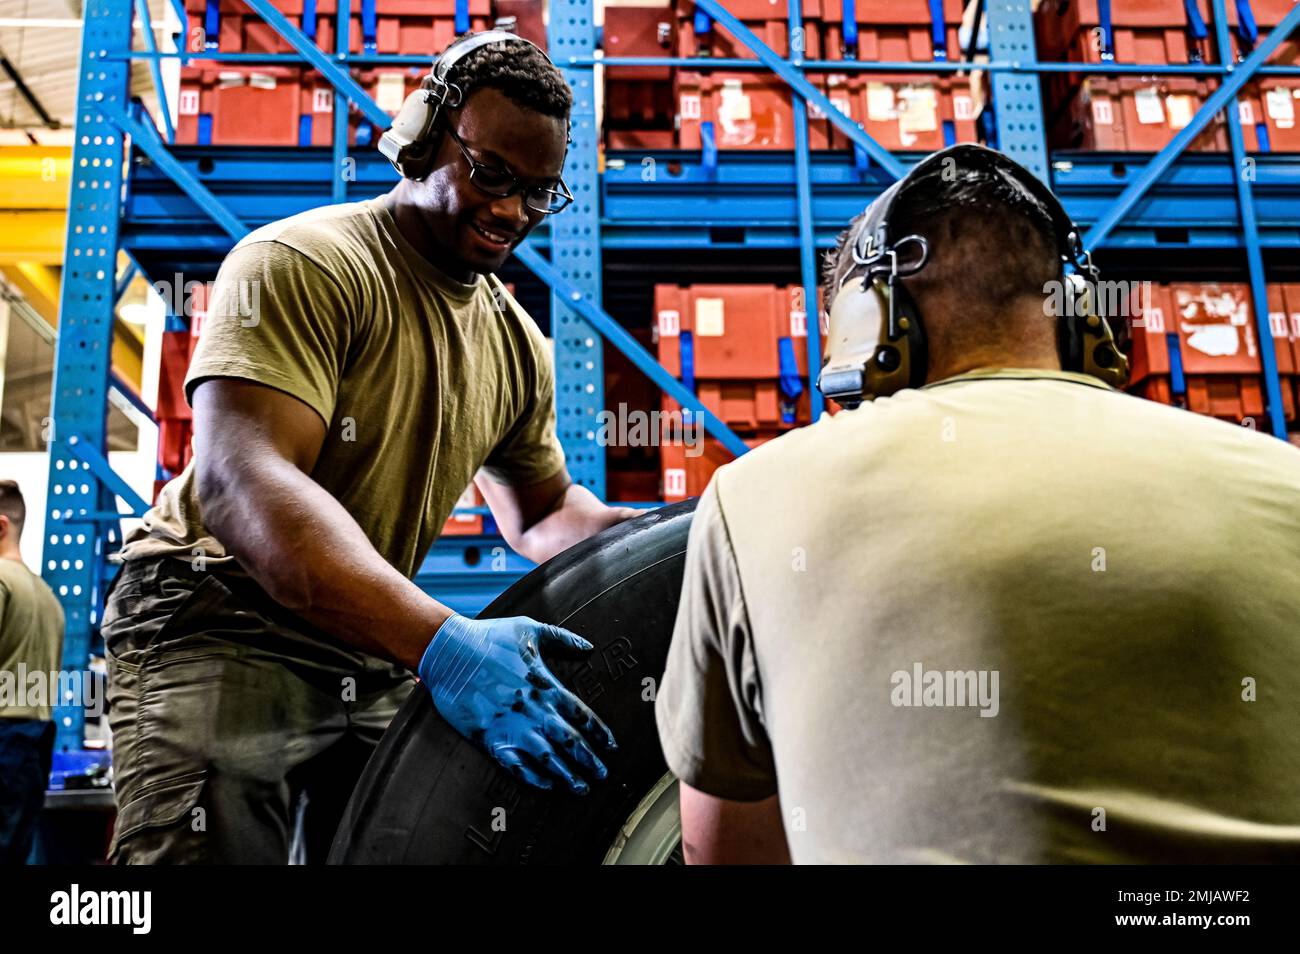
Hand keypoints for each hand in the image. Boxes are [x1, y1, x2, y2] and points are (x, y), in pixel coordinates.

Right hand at [418, 614, 616, 793]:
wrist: (449, 652)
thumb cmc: (489, 637)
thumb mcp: (530, 630)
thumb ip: (563, 639)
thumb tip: (588, 648)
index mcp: (546, 685)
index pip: (582, 715)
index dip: (600, 733)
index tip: (611, 747)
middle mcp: (533, 709)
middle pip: (570, 742)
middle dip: (589, 761)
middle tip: (602, 775)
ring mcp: (511, 725)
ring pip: (547, 758)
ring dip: (567, 775)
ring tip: (581, 788)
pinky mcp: (489, 736)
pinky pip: (515, 764)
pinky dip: (532, 777)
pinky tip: (545, 785)